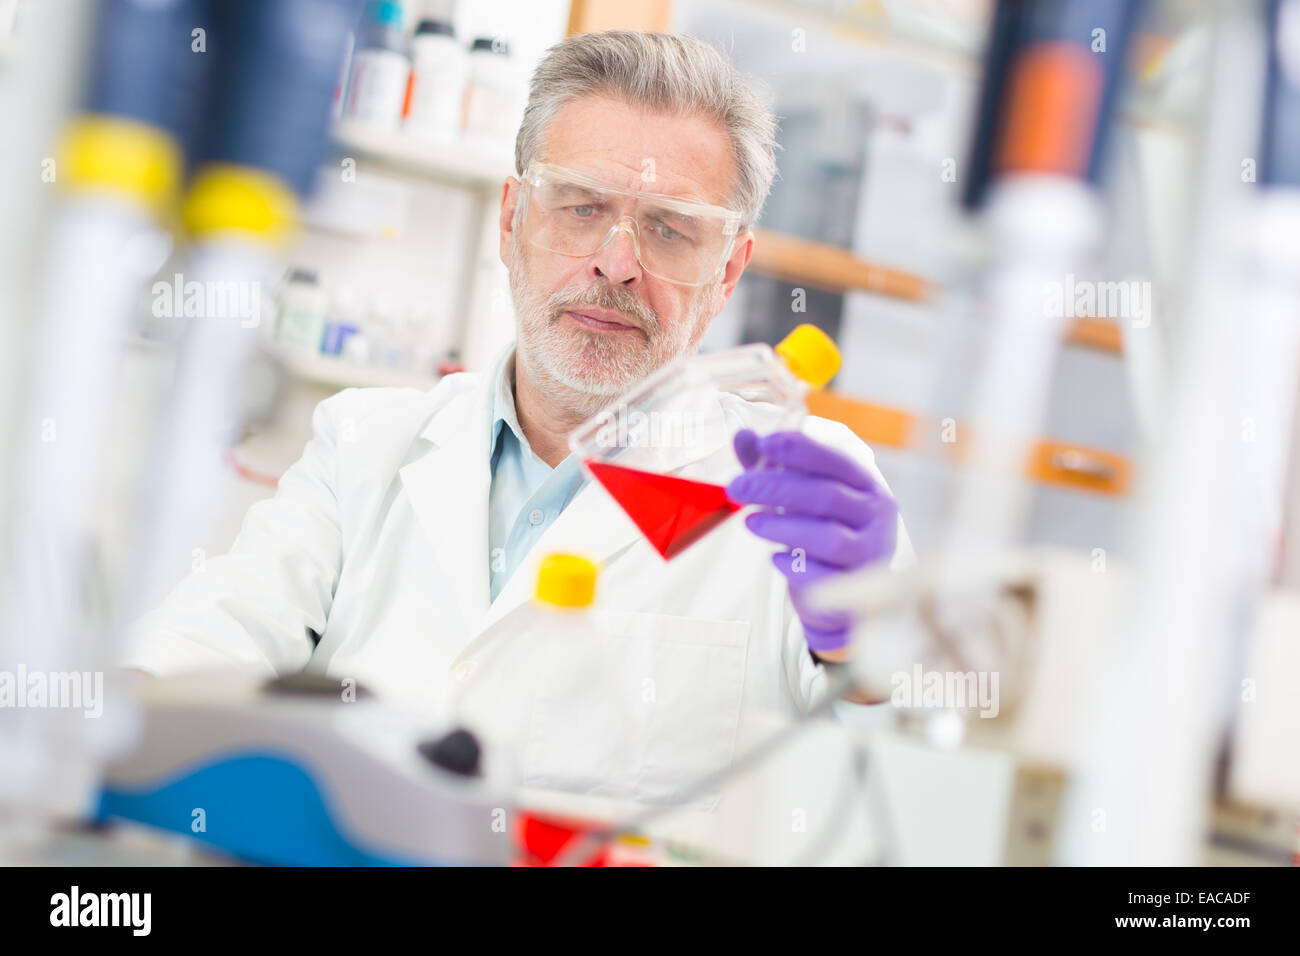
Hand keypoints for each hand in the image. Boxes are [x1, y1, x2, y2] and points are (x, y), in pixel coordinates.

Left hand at [725, 429, 897, 652]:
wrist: (852, 591)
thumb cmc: (825, 529)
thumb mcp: (802, 493)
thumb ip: (773, 465)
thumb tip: (742, 435)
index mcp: (865, 483)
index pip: (836, 459)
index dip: (801, 449)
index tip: (764, 443)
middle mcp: (875, 514)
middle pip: (826, 496)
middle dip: (776, 488)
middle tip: (736, 487)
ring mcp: (871, 552)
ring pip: (829, 538)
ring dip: (783, 527)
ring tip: (750, 522)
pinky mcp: (856, 587)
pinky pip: (825, 577)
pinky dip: (796, 566)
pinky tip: (775, 558)